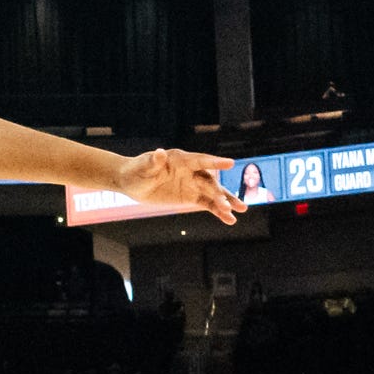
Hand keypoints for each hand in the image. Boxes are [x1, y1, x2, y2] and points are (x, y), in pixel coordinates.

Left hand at [115, 147, 242, 222]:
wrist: (133, 182)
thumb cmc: (137, 170)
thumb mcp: (144, 167)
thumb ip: (154, 161)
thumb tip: (160, 153)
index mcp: (181, 160)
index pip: (201, 160)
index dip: (215, 162)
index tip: (230, 163)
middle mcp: (191, 171)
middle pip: (210, 182)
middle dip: (220, 193)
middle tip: (229, 205)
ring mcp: (192, 184)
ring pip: (213, 194)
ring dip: (226, 202)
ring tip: (241, 211)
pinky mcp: (190, 197)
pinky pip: (207, 204)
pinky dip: (218, 211)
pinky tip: (229, 219)